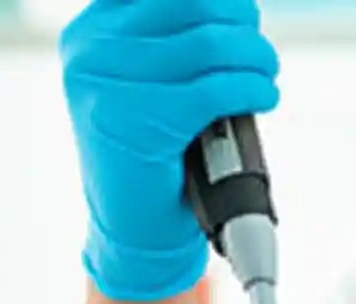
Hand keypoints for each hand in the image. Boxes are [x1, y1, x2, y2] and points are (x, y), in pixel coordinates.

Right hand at [61, 0, 281, 300]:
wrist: (136, 229)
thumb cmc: (158, 155)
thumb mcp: (156, 83)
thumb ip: (178, 41)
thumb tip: (235, 11)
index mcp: (94, 31)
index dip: (218, 2)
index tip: (241, 19)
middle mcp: (91, 49)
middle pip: (194, 5)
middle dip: (242, 26)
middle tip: (260, 56)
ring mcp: (106, 83)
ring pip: (210, 44)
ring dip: (256, 59)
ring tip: (264, 78)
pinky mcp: (134, 120)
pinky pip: (216, 89)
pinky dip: (253, 90)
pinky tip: (263, 98)